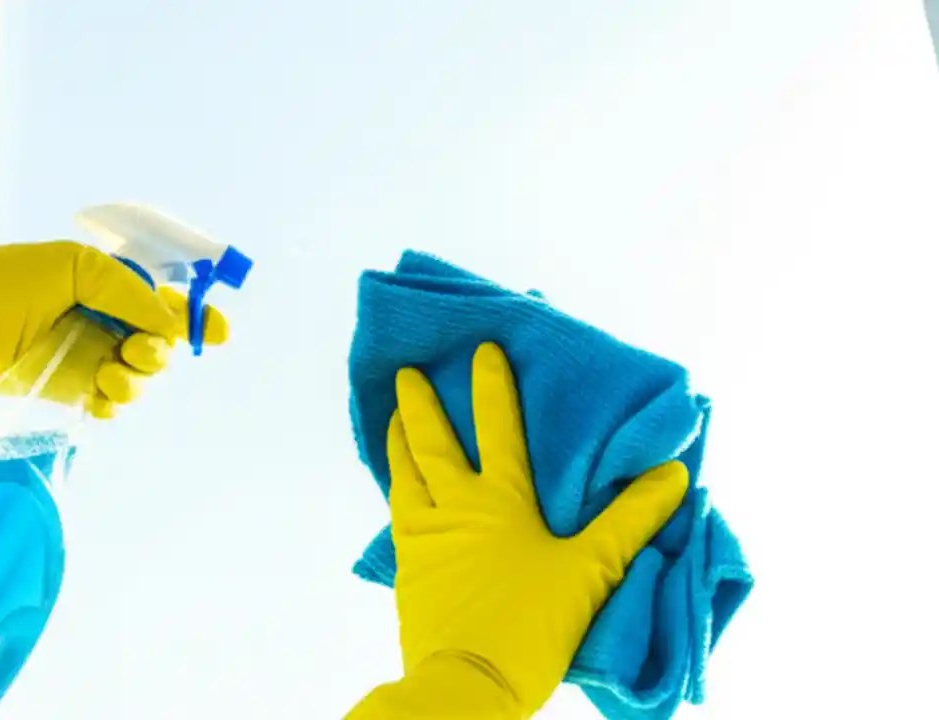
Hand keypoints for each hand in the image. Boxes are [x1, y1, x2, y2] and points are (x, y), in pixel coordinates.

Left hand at [387, 343, 686, 714]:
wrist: (467, 682)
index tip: (484, 350)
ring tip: (392, 420)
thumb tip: (673, 474)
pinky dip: (396, 491)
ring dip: (398, 442)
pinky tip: (397, 493)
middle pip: (432, 443)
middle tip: (406, 373)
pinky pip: (397, 515)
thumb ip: (630, 520)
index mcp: (501, 500)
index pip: (497, 428)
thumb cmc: (531, 625)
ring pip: (404, 475)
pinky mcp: (407, 568)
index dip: (492, 386)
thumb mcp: (591, 571)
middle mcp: (454, 508)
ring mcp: (424, 537)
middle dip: (421, 404)